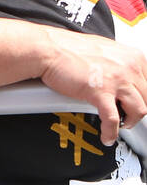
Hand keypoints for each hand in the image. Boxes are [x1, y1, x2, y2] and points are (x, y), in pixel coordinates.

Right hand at [39, 27, 146, 144]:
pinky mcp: (100, 93)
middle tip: (127, 113)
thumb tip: (119, 73)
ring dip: (131, 121)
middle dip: (138, 109)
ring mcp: (116, 81)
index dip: (143, 95)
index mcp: (132, 57)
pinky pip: (113, 119)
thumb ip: (117, 62)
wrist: (47, 49)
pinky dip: (111, 132)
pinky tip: (107, 136)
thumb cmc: (67, 47)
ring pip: (139, 111)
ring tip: (121, 124)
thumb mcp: (103, 49)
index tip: (137, 101)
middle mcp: (128, 68)